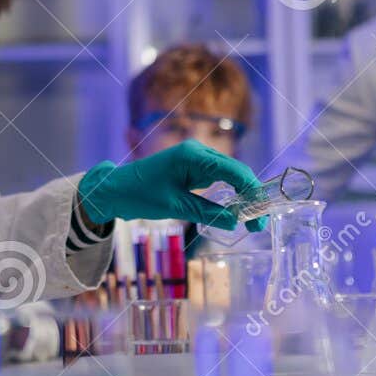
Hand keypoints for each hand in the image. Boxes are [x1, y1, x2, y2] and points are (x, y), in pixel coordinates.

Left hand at [76, 140, 267, 231]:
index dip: (252, 191)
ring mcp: (195, 158)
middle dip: (251, 195)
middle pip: (236, 170)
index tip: (261, 213)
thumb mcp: (175, 207)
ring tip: (251, 219)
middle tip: (258, 223)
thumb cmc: (139, 195)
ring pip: (229, 174)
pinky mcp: (192, 167)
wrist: (114, 190)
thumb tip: (235, 221)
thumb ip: (206, 212)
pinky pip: (218, 177)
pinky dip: (229, 191)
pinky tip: (237, 208)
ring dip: (242, 194)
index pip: (234, 170)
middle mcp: (198, 152)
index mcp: (193, 156)